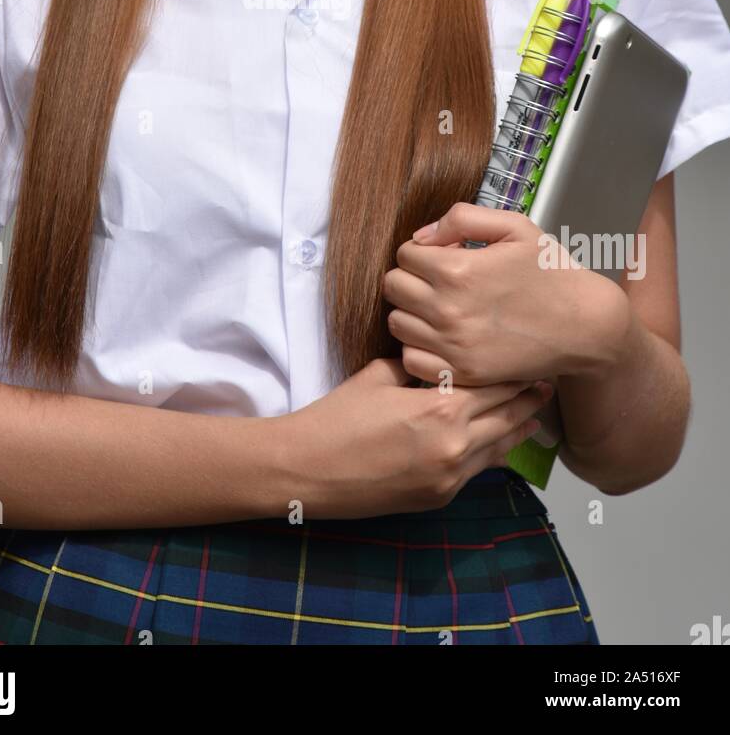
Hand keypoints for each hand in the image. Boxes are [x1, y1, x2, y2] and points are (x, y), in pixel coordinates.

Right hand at [279, 357, 554, 517]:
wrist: (309, 468)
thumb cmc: (338, 416)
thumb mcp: (380, 374)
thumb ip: (419, 365)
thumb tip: (440, 357)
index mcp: (440, 409)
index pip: (495, 386)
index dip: (515, 372)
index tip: (531, 358)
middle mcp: (454, 446)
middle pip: (506, 417)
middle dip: (527, 398)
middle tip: (547, 380)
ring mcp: (449, 478)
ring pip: (499, 448)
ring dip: (518, 427)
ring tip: (536, 411)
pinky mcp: (438, 497)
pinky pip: (478, 470)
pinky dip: (494, 452)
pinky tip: (503, 440)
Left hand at [383, 202, 626, 387]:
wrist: (585, 325)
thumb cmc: (551, 272)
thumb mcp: (514, 227)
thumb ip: (461, 219)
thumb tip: (421, 236)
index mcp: (457, 270)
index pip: (404, 255)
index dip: (422, 251)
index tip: (442, 257)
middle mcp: (448, 310)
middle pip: (393, 288)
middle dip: (411, 278)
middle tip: (438, 281)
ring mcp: (454, 346)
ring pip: (397, 323)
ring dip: (412, 312)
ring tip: (441, 307)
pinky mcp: (463, 373)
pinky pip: (411, 360)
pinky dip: (419, 347)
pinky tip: (442, 336)